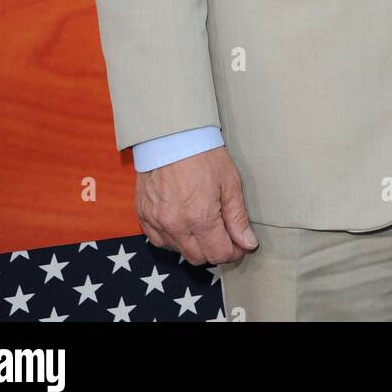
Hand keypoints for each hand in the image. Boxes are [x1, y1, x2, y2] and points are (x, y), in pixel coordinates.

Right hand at [135, 144, 258, 265]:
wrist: (171, 134)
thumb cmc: (203, 154)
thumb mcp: (229, 182)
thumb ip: (237, 217)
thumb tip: (248, 243)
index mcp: (200, 217)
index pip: (219, 254)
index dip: (233, 251)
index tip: (239, 243)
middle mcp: (175, 224)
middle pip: (198, 257)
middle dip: (214, 250)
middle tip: (223, 234)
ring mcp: (156, 221)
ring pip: (178, 250)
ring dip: (194, 245)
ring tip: (202, 223)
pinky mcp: (143, 215)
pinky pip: (159, 240)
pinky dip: (172, 237)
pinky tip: (182, 221)